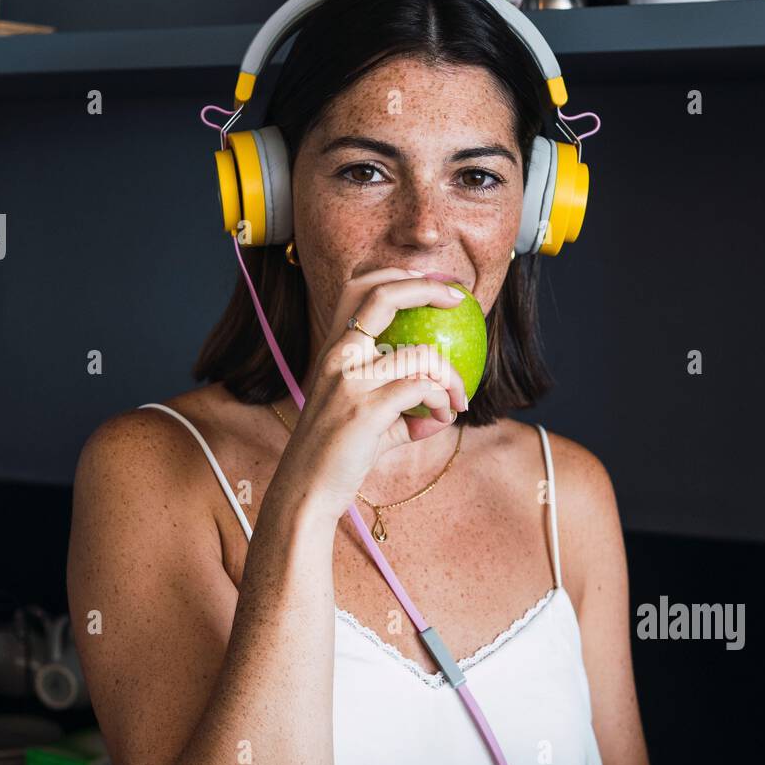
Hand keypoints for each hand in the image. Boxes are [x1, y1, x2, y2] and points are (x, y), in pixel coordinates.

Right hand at [268, 267, 468, 524]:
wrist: (307, 490)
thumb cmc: (338, 455)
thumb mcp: (371, 420)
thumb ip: (403, 408)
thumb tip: (443, 409)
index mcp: (336, 350)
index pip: (359, 287)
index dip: (399, 275)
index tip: (433, 283)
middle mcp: (339, 356)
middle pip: (382, 294)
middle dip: (427, 288)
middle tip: (458, 299)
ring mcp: (350, 380)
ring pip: (420, 353)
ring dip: (451, 378)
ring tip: (456, 402)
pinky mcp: (365, 409)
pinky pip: (422, 390)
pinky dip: (443, 402)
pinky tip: (444, 419)